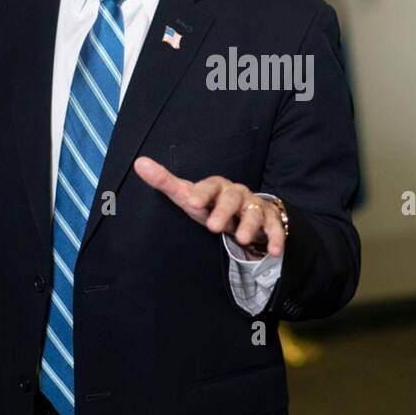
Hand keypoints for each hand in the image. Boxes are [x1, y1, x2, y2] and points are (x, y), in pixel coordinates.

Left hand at [133, 156, 285, 256]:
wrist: (243, 211)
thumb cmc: (210, 204)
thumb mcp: (188, 196)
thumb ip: (165, 181)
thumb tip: (139, 162)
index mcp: (217, 186)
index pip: (210, 184)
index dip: (202, 193)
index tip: (192, 202)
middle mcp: (237, 193)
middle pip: (232, 198)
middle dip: (224, 211)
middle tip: (213, 227)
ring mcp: (254, 205)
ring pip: (254, 212)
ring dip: (249, 225)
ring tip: (242, 239)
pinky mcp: (269, 219)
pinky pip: (275, 227)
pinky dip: (276, 238)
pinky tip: (274, 252)